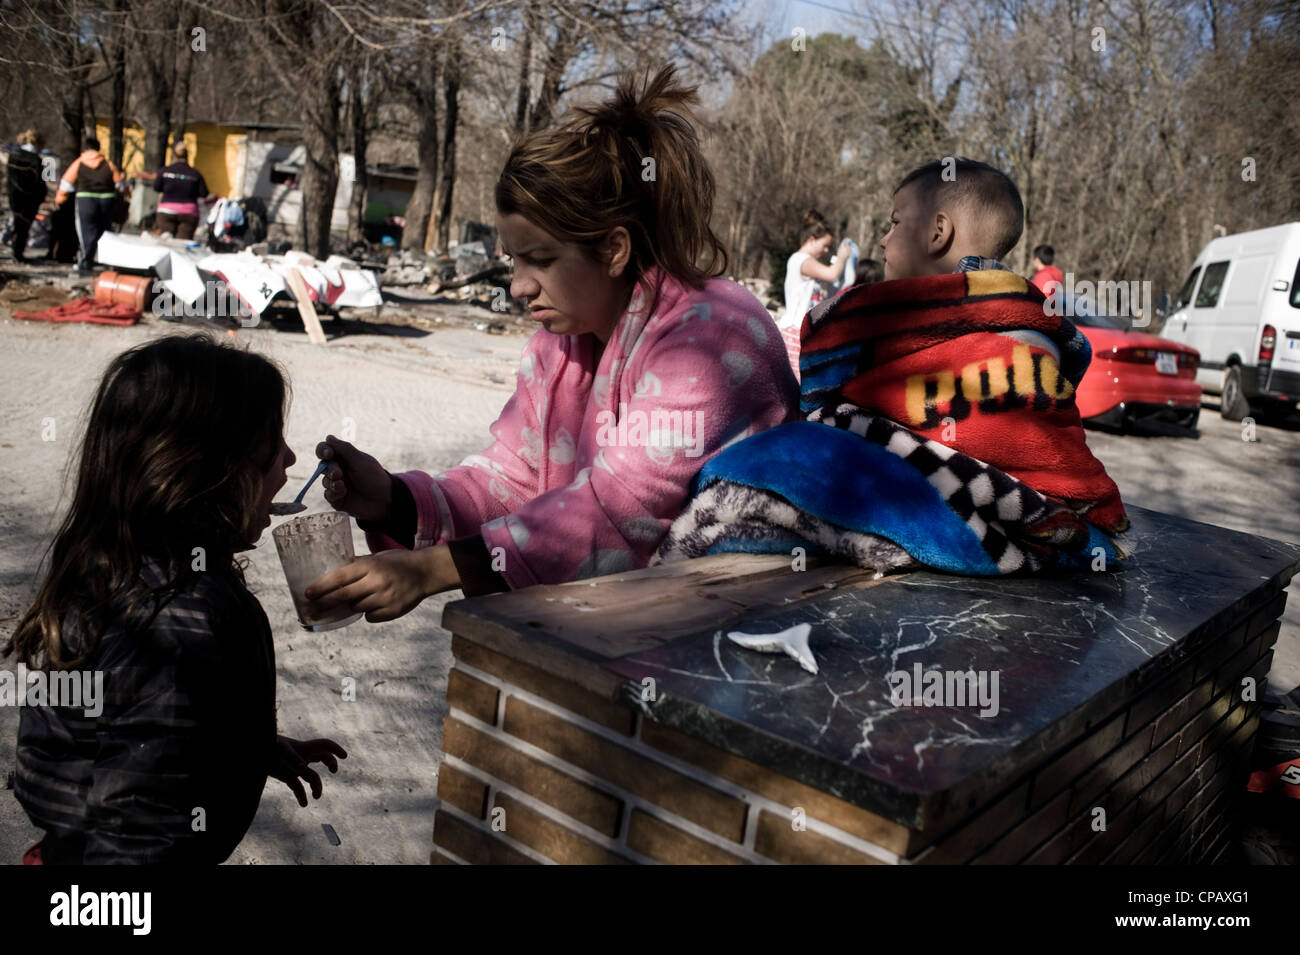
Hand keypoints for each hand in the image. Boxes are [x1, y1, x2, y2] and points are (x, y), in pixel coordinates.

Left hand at [270, 735, 346, 806]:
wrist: (249, 751)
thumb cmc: (265, 745)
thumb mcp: (278, 749)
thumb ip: (292, 758)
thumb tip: (304, 768)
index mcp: (303, 747)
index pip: (324, 745)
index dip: (336, 750)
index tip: (345, 757)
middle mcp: (301, 756)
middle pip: (322, 758)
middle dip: (330, 764)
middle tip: (333, 771)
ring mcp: (293, 766)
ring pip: (310, 776)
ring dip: (316, 786)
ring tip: (316, 797)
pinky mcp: (285, 775)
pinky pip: (297, 786)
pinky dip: (301, 795)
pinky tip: (304, 804)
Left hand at [304, 546, 456, 622]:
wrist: (426, 572)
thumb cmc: (399, 562)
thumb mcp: (377, 557)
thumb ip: (357, 565)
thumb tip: (332, 572)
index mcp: (370, 565)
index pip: (339, 577)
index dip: (321, 587)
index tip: (307, 594)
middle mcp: (376, 581)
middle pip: (343, 596)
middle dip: (324, 603)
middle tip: (310, 609)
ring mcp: (385, 598)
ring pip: (356, 608)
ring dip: (351, 605)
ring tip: (359, 598)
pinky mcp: (393, 611)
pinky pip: (370, 617)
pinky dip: (368, 612)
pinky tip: (376, 604)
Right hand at [317, 435, 391, 521]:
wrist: (385, 500)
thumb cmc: (375, 477)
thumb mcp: (360, 461)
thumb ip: (344, 449)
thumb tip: (328, 437)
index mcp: (344, 458)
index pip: (325, 450)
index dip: (323, 450)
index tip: (329, 454)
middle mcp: (338, 470)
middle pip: (323, 466)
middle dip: (330, 469)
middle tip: (338, 474)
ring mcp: (337, 484)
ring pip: (324, 481)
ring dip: (331, 482)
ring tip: (342, 486)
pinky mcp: (337, 499)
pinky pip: (328, 495)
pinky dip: (333, 493)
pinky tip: (343, 493)